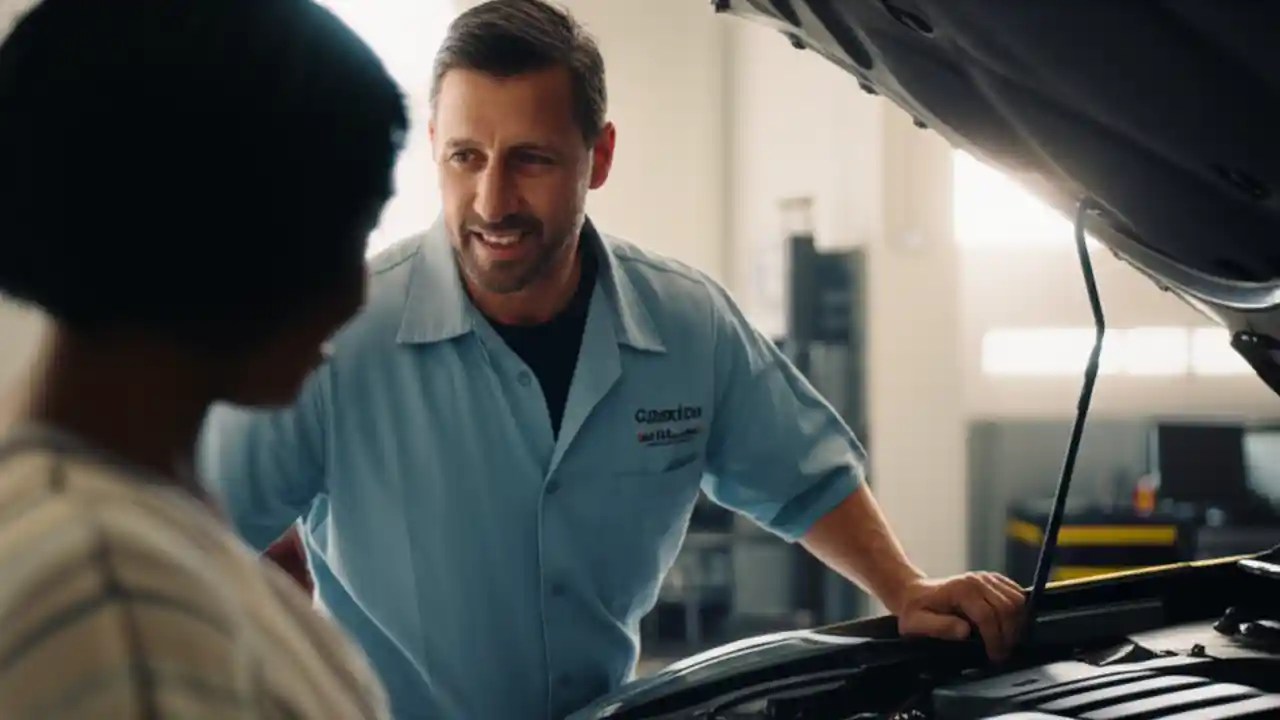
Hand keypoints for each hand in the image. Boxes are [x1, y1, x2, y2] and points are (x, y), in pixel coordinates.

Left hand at [893, 572, 1025, 661]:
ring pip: (1017, 600)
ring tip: (1004, 642)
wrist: (915, 593)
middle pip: (1008, 608)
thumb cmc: (915, 610)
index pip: (988, 616)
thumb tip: (965, 632)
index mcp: (960, 590)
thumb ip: (940, 627)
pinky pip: (1017, 593)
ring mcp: (986, 577)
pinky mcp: (993, 579)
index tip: (994, 657)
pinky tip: (1007, 626)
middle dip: (1008, 634)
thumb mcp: (917, 623)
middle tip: (1002, 654)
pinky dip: (1018, 611)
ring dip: (1016, 624)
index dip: (994, 640)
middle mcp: (976, 580)